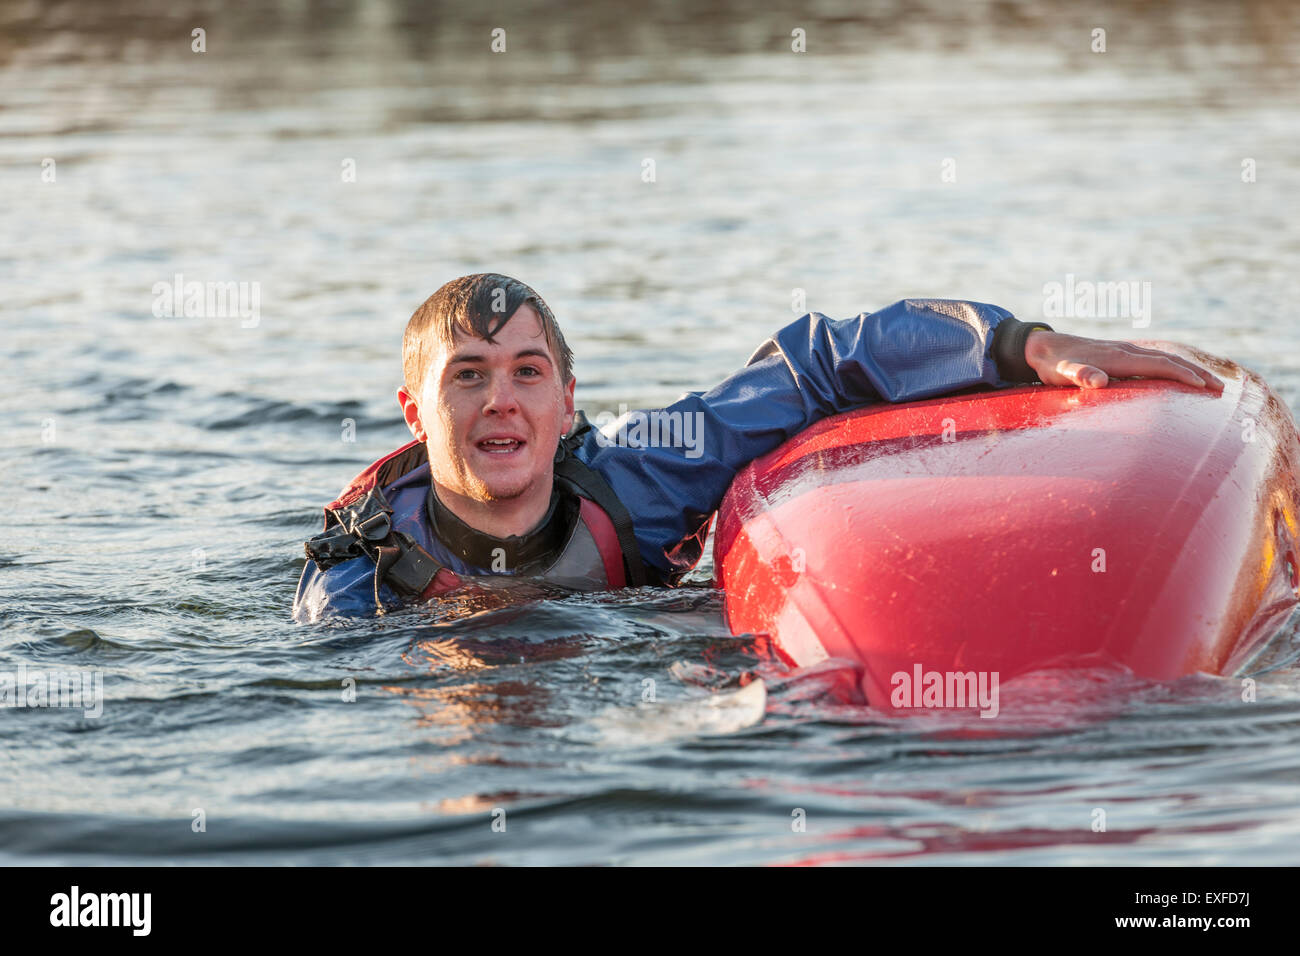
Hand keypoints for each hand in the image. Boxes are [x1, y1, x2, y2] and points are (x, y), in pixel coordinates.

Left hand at [1025, 331, 1224, 390]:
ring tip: (1210, 384)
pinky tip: (1179, 376)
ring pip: (1165, 358)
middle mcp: (1127, 350)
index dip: (1182, 376)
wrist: (1041, 346)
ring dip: (1190, 369)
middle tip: (1221, 390)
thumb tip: (1098, 381)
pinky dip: (1174, 366)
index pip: (1159, 366)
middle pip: (1170, 360)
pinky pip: (1155, 360)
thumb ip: (1079, 375)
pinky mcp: (1121, 354)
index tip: (1204, 388)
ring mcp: (1125, 351)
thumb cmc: (1052, 364)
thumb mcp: (1062, 373)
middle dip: (1197, 374)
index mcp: (1119, 357)